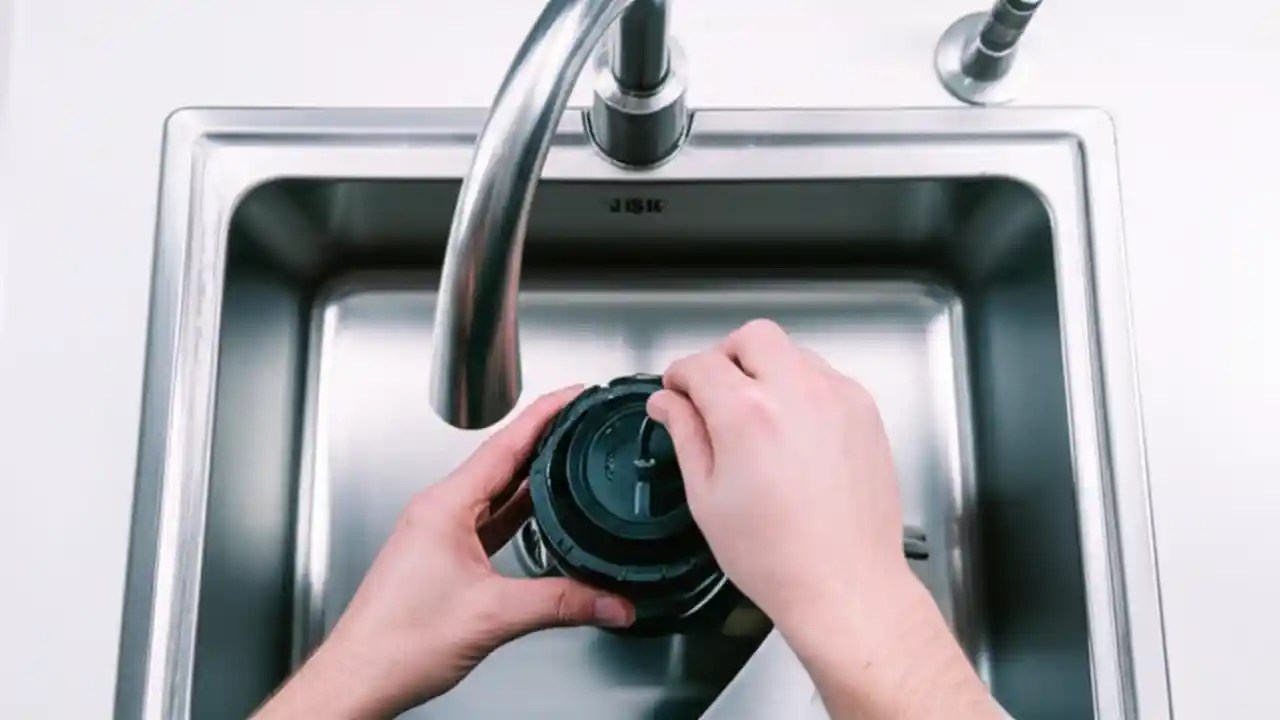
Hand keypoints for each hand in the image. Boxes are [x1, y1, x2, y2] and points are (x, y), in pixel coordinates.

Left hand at [255, 387, 634, 719]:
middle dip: (544, 438)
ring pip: (494, 493)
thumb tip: (610, 601)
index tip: (572, 394)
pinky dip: (517, 512)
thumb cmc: (397, 642)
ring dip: (531, 476)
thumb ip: (562, 604)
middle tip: (580, 421)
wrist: (362, 677)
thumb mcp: (494, 615)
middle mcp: (438, 512)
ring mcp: (438, 534)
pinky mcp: (441, 558)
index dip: (544, 415)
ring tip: (569, 459)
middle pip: (501, 461)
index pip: (504, 444)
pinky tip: (539, 518)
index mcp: (445, 507)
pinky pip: (488, 521)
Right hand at [648, 320, 1001, 718]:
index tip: (676, 391)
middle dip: (725, 357)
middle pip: (752, 337)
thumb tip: (667, 403)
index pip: (701, 364)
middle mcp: (798, 393)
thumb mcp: (707, 497)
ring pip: (793, 352)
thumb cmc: (777, 556)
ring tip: (756, 418)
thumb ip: (685, 436)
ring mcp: (838, 398)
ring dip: (766, 371)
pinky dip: (802, 390)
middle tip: (714, 393)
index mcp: (748, 414)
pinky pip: (825, 378)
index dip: (680, 376)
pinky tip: (792, 432)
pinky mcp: (864, 413)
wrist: (844, 583)